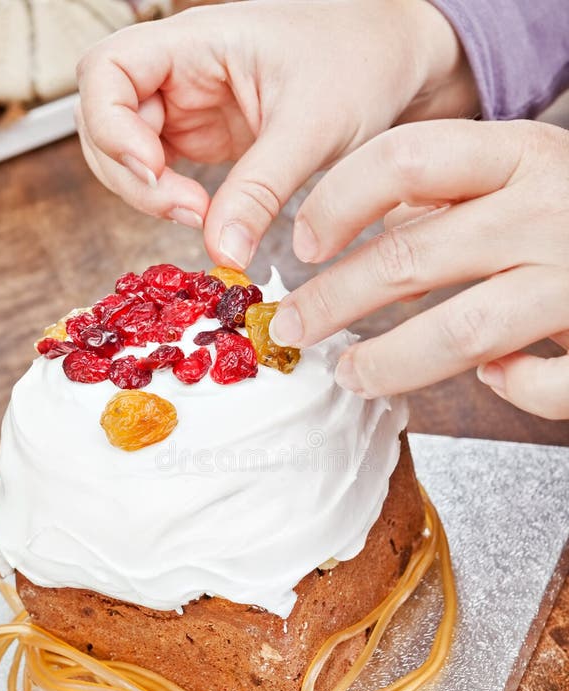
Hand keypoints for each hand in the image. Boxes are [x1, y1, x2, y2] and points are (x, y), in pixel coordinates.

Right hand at [75, 0, 477, 268]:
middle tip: (186, 211)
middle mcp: (181, 72)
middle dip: (130, 174)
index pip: (107, 70)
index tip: (150, 166)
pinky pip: (164, 175)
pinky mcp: (206, 140)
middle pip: (106, 121)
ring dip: (148, 195)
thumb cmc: (359, 63)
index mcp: (197, 42)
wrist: (393, 65)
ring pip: (129, 155)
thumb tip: (222, 251)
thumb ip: (262, 190)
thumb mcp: (312, 127)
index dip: (109, 123)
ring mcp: (189, 108)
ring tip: (201, 218)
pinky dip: (172, 203)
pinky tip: (208, 218)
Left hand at [269, 119, 568, 419]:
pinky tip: (492, 379)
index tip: (303, 243)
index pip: (406, 159)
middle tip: (294, 328)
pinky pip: (542, 382)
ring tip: (351, 374)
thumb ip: (447, 195)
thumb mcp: (517, 171)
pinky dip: (512, 388)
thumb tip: (365, 235)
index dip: (339, 202)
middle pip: (410, 257)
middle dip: (333, 301)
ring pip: (460, 331)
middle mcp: (545, 209)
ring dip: (390, 361)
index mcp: (519, 153)